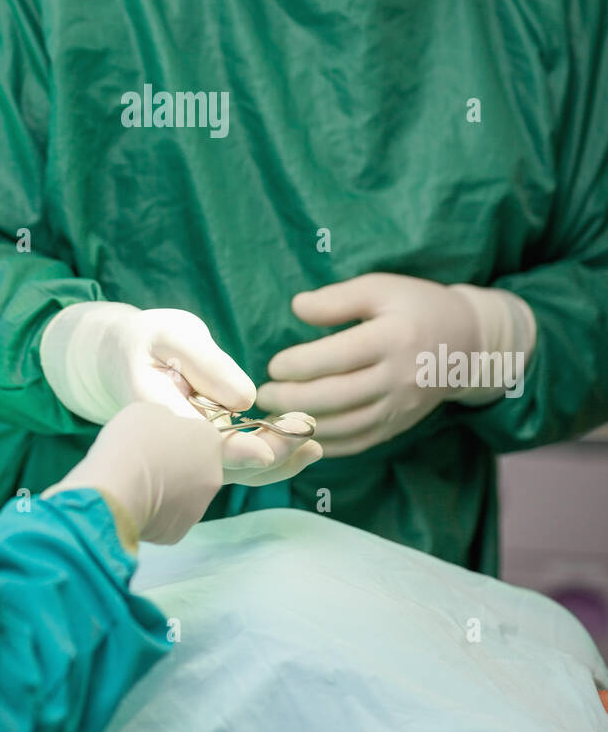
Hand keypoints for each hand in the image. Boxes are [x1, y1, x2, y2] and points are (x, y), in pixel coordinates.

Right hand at [40, 301, 318, 479]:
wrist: (120, 360)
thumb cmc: (148, 342)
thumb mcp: (172, 336)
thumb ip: (207, 364)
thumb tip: (247, 400)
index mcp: (152, 411)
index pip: (195, 440)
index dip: (232, 451)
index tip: (264, 453)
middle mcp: (165, 446)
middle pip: (219, 464)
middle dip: (267, 454)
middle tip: (307, 436)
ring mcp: (181, 459)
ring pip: (231, 472)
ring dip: (275, 463)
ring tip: (312, 446)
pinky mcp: (198, 460)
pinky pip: (234, 469)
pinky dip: (267, 461)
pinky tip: (302, 450)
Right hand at [43, 401, 223, 544]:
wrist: (115, 488)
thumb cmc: (131, 442)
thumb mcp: (149, 412)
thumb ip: (167, 421)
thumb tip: (167, 431)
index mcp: (209, 440)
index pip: (200, 435)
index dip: (177, 437)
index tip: (157, 440)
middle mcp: (213, 476)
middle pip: (197, 467)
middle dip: (177, 466)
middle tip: (148, 463)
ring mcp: (199, 507)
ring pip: (185, 495)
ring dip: (168, 491)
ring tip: (137, 486)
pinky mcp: (179, 533)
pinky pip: (169, 518)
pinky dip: (156, 513)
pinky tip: (136, 504)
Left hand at [257, 274, 532, 456]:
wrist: (468, 344)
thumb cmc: (416, 307)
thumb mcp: (381, 288)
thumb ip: (338, 299)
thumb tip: (297, 308)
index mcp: (393, 338)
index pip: (338, 357)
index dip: (300, 365)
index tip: (274, 365)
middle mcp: (398, 378)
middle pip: (338, 397)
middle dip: (293, 401)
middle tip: (264, 396)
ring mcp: (401, 407)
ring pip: (347, 426)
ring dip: (305, 426)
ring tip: (274, 417)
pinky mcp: (400, 425)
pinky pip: (360, 442)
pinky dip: (329, 443)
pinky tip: (303, 436)